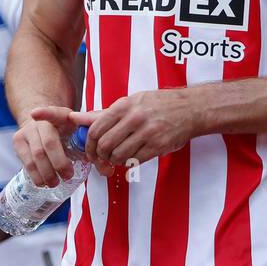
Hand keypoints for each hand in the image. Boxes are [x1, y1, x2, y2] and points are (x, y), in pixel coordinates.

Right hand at [14, 105, 79, 187]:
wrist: (41, 124)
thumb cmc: (63, 128)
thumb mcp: (76, 127)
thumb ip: (83, 137)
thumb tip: (90, 157)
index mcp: (58, 115)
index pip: (53, 112)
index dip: (44, 112)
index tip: (35, 113)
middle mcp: (39, 122)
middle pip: (48, 143)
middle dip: (58, 163)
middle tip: (67, 176)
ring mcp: (26, 131)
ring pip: (35, 156)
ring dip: (46, 173)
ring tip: (55, 183)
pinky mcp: (17, 142)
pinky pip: (26, 162)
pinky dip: (35, 175)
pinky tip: (43, 182)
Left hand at [77, 88, 197, 169]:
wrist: (191, 108)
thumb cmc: (159, 104)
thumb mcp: (131, 102)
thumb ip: (102, 113)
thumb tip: (75, 119)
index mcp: (125, 105)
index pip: (95, 129)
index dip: (89, 145)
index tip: (91, 151)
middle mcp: (135, 118)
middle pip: (104, 145)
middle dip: (100, 156)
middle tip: (103, 159)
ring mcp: (148, 132)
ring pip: (118, 155)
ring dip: (114, 161)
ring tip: (118, 158)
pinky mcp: (158, 145)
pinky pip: (134, 161)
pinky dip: (128, 164)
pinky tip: (131, 159)